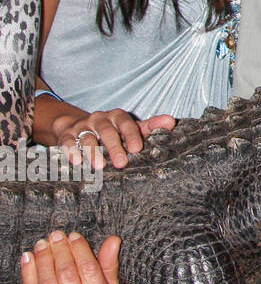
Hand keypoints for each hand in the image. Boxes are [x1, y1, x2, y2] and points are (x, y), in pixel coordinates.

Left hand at [22, 231, 120, 283]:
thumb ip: (109, 266)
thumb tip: (113, 240)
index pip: (90, 271)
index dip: (80, 250)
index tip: (73, 236)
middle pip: (67, 275)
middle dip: (60, 251)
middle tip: (56, 235)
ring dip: (44, 260)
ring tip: (43, 244)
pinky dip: (28, 275)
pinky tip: (29, 259)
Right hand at [49, 109, 174, 169]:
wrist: (76, 125)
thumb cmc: (112, 130)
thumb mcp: (131, 127)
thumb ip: (150, 126)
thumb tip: (171, 122)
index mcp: (118, 117)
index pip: (127, 123)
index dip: (132, 135)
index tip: (137, 149)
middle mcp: (99, 119)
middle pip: (107, 131)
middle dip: (114, 147)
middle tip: (121, 163)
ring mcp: (82, 127)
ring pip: (86, 137)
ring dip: (92, 151)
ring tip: (99, 166)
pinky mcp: (66, 136)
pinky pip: (67, 142)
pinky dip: (70, 151)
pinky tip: (76, 161)